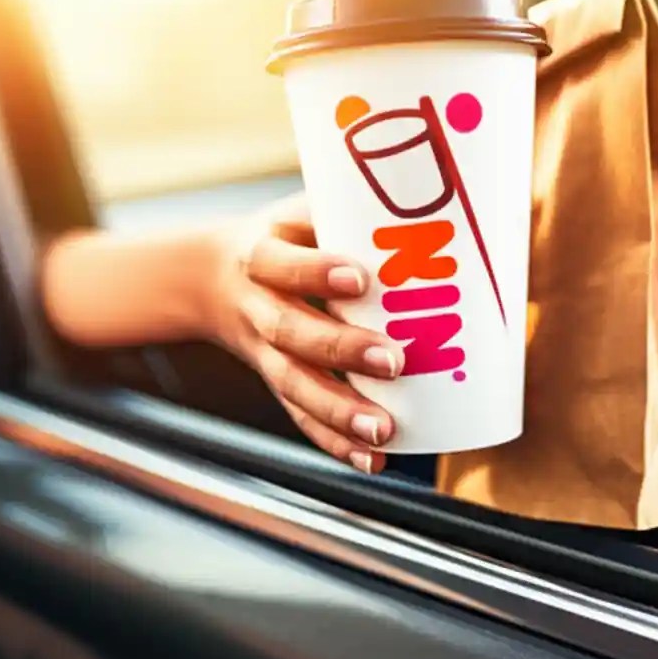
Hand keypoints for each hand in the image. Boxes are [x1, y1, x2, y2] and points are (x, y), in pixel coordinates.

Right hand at [206, 195, 401, 472]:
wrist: (213, 278)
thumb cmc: (285, 237)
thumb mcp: (303, 211)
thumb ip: (353, 206)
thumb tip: (444, 198)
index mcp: (260, 256)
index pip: (283, 265)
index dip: (317, 273)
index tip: (361, 278)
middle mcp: (256, 308)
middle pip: (291, 334)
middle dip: (341, 350)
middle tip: (393, 360)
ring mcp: (263, 353)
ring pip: (295, 386)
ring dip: (339, 413)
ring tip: (383, 430)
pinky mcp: (277, 384)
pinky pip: (302, 419)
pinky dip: (336, 443)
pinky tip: (372, 460)